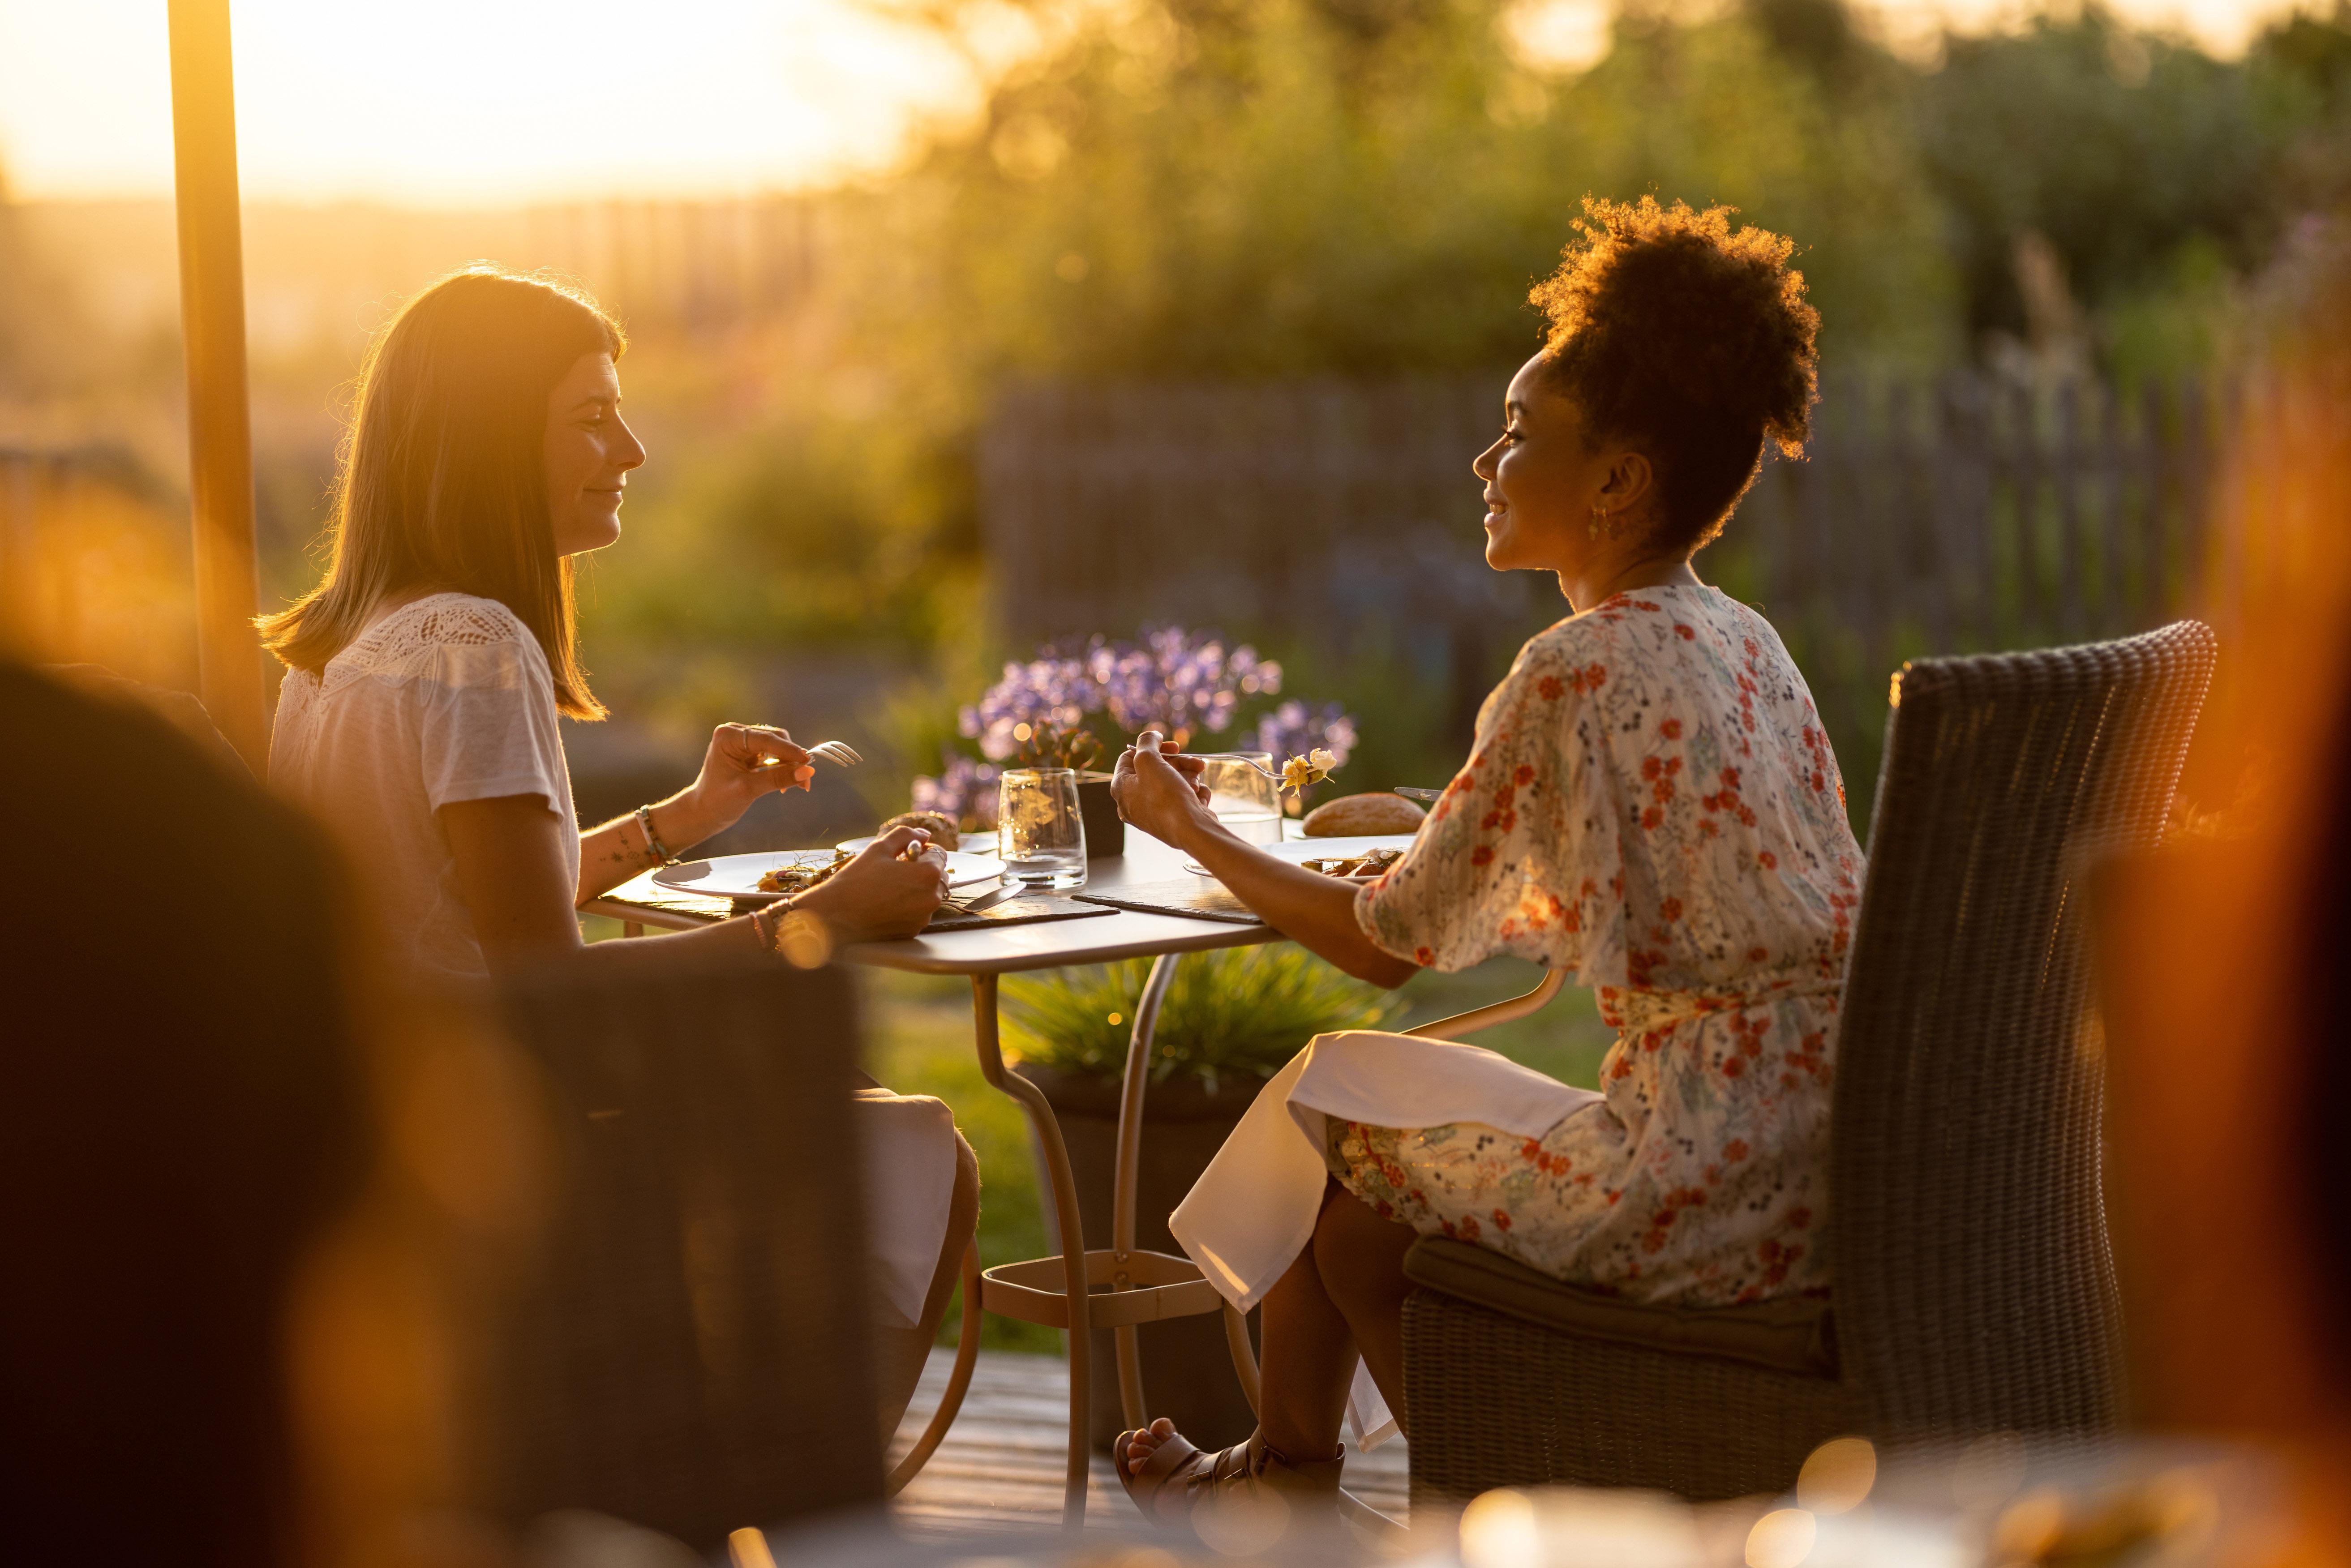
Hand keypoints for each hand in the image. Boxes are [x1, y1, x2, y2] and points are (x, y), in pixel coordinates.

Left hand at [675, 723, 814, 842]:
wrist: (704, 813)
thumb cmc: (719, 802)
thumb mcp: (748, 790)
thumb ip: (777, 778)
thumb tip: (808, 771)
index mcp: (727, 736)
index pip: (766, 739)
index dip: (789, 750)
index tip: (809, 762)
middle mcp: (735, 733)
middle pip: (775, 739)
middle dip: (792, 759)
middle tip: (806, 780)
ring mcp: (743, 742)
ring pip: (778, 747)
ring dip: (790, 765)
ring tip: (800, 785)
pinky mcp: (750, 752)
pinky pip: (774, 755)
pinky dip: (784, 768)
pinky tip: (788, 784)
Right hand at [796, 825, 949, 942]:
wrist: (835, 915)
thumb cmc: (856, 879)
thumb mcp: (879, 848)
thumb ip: (905, 835)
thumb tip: (924, 835)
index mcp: (928, 873)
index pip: (939, 853)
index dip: (921, 850)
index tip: (903, 854)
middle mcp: (932, 897)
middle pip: (938, 875)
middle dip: (923, 869)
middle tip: (896, 870)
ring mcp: (923, 917)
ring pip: (929, 894)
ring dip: (916, 888)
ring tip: (888, 887)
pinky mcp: (914, 930)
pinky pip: (919, 911)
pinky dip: (909, 905)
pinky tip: (886, 903)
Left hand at [1110, 730, 1215, 846]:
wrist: (1191, 831)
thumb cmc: (1165, 797)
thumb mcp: (1149, 760)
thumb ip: (1146, 742)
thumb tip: (1150, 736)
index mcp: (1121, 788)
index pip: (1128, 758)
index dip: (1151, 747)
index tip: (1171, 745)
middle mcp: (1133, 802)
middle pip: (1154, 769)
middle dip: (1177, 763)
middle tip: (1194, 761)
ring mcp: (1152, 812)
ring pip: (1171, 782)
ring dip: (1189, 777)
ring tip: (1197, 783)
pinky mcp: (1171, 820)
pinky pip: (1181, 798)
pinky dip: (1193, 793)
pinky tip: (1200, 797)